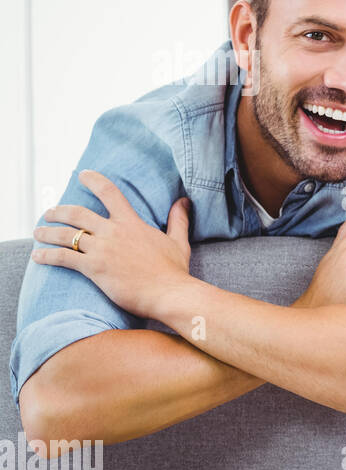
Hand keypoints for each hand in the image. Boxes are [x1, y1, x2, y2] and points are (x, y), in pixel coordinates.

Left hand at [31, 170, 192, 319]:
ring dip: (47, 232)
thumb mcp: (179, 242)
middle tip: (50, 213)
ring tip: (38, 233)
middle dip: (59, 211)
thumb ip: (178, 220)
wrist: (169, 294)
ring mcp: (102, 249)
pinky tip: (38, 256)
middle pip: (77, 213)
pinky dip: (47, 255)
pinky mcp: (94, 268)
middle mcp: (113, 232)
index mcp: (132, 223)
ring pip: (66, 235)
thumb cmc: (175, 271)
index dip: (94, 180)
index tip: (82, 175)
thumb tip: (183, 201)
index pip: (110, 193)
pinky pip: (64, 257)